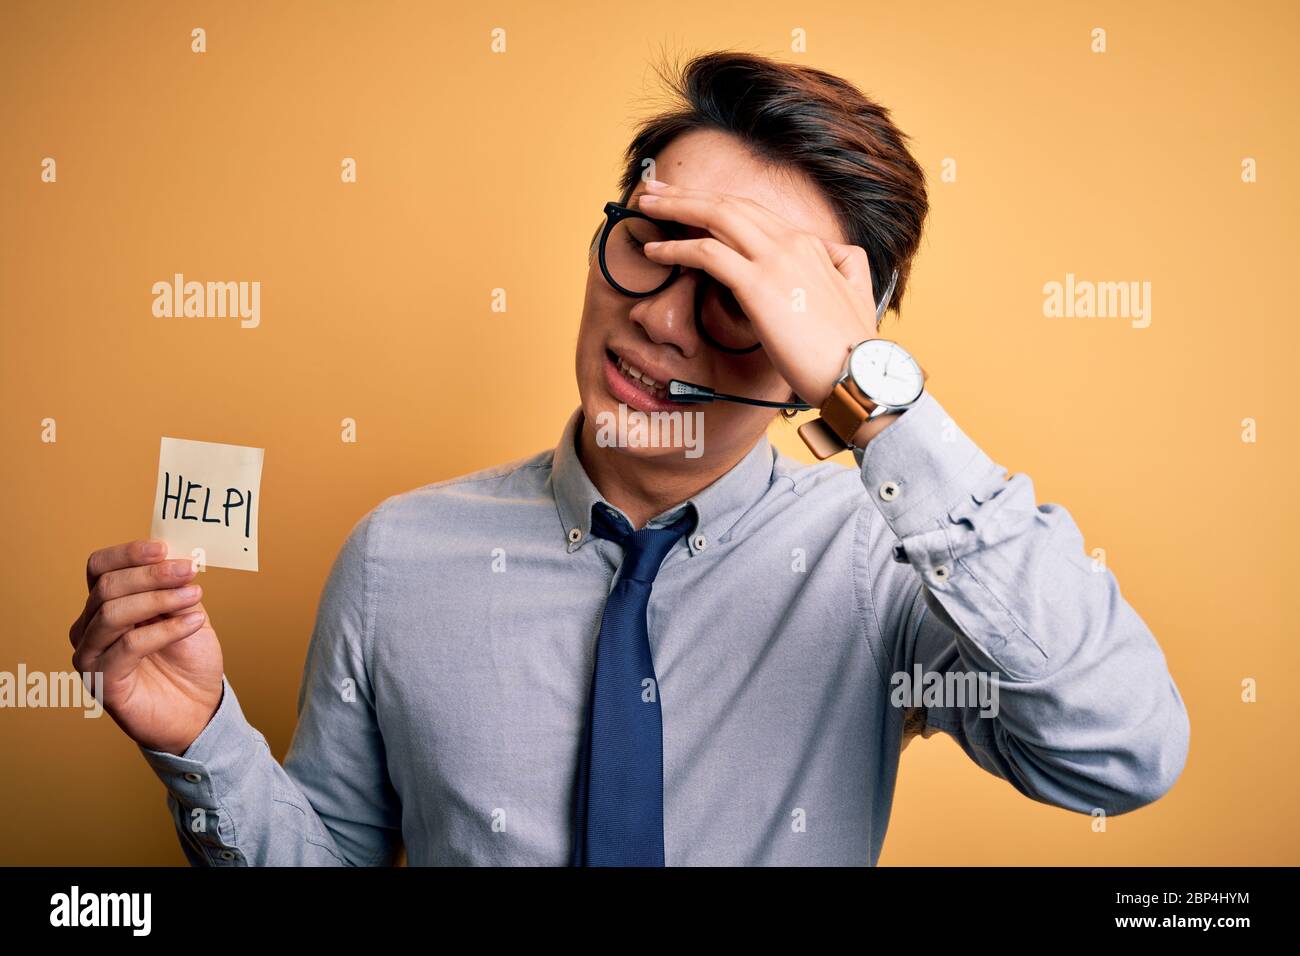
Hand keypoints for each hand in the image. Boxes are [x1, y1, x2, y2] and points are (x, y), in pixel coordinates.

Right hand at [69, 539, 224, 754]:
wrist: (198, 708)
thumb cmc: (188, 659)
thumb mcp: (186, 612)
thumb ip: (175, 587)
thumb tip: (176, 557)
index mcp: (103, 606)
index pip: (98, 568)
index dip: (127, 554)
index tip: (164, 548)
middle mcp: (88, 629)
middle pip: (107, 587)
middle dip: (151, 575)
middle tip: (189, 570)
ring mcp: (90, 657)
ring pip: (112, 613)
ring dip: (158, 598)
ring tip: (195, 594)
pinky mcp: (103, 682)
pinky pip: (128, 646)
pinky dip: (165, 630)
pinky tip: (194, 623)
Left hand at [636, 179, 880, 407]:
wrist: (861, 374)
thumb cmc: (853, 348)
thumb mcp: (856, 290)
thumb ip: (838, 264)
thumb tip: (827, 253)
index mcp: (812, 245)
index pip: (754, 213)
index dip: (716, 204)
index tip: (689, 202)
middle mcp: (792, 243)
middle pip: (729, 205)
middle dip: (686, 194)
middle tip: (654, 191)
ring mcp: (775, 260)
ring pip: (715, 217)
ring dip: (674, 208)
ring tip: (645, 207)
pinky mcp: (759, 286)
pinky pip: (707, 254)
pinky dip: (676, 247)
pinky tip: (655, 251)